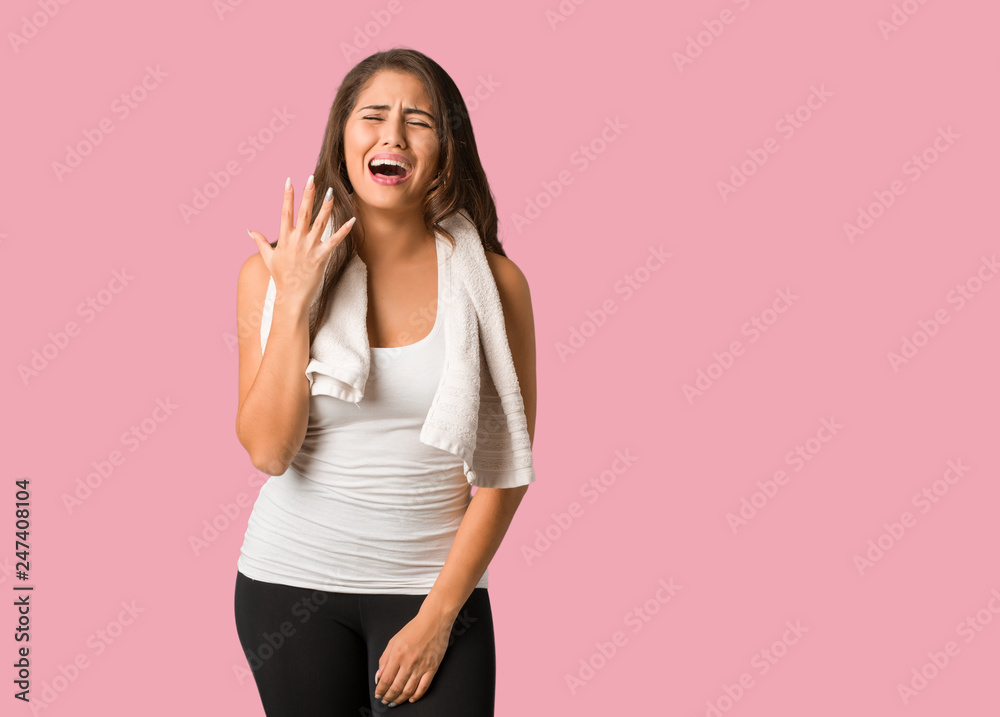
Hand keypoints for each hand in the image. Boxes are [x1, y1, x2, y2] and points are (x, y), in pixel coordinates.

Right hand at [248, 175, 355, 308]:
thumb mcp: (268, 258)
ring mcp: (309, 248)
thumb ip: (260, 242)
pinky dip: (343, 231)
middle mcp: (297, 240)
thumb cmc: (281, 277)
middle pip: (303, 213)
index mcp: (284, 238)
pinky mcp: (321, 257)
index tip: (289, 180)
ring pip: (320, 223)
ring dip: (326, 207)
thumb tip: (250, 230)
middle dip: (307, 194)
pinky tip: (352, 220)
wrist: (291, 297)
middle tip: (311, 177)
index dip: (287, 196)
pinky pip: (334, 242)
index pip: (285, 212)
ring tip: (331, 192)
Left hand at [373, 609, 453, 705]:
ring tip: (395, 702)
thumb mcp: (394, 640)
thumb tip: (379, 675)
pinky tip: (411, 699)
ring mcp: (422, 667)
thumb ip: (385, 658)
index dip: (380, 690)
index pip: (386, 679)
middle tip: (385, 700)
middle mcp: (409, 663)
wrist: (434, 621)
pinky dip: (416, 696)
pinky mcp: (433, 668)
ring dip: (400, 699)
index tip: (378, 694)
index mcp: (397, 655)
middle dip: (388, 697)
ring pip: (409, 690)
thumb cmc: (414, 628)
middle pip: (396, 687)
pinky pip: (424, 687)